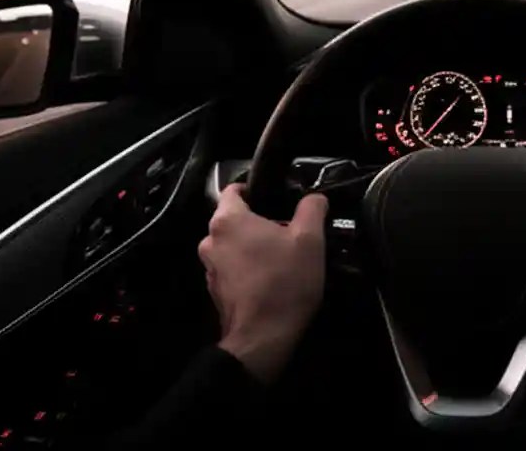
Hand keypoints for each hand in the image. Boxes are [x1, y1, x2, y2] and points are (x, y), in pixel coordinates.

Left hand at [198, 184, 327, 382]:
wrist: (264, 336)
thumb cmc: (285, 281)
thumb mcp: (310, 239)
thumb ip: (312, 208)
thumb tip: (315, 197)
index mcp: (228, 220)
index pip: (234, 189)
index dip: (256, 189)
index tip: (278, 198)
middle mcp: (210, 240)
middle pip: (235, 219)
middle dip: (259, 222)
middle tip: (288, 231)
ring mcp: (209, 267)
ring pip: (233, 245)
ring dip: (253, 247)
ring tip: (282, 257)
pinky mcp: (215, 290)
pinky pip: (232, 268)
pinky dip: (248, 268)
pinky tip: (271, 279)